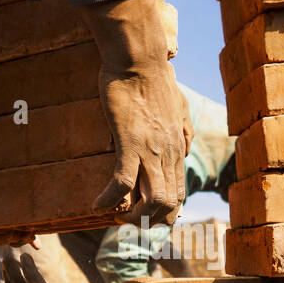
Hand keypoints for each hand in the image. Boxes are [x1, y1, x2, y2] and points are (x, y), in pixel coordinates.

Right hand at [79, 0, 189, 225]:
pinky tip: (96, 203)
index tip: (150, 217)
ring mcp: (150, 151)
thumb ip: (185, 128)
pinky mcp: (129, 144)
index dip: (166, 212)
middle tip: (131, 222)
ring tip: (116, 215)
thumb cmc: (156, 78)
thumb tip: (187, 145)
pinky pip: (121, 183)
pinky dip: (108, 199)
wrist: (140, 60)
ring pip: (153, 200)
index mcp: (177, 148)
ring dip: (134, 215)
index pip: (179, 192)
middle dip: (151, 221)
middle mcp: (169, 154)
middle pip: (169, 203)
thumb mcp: (180, 105)